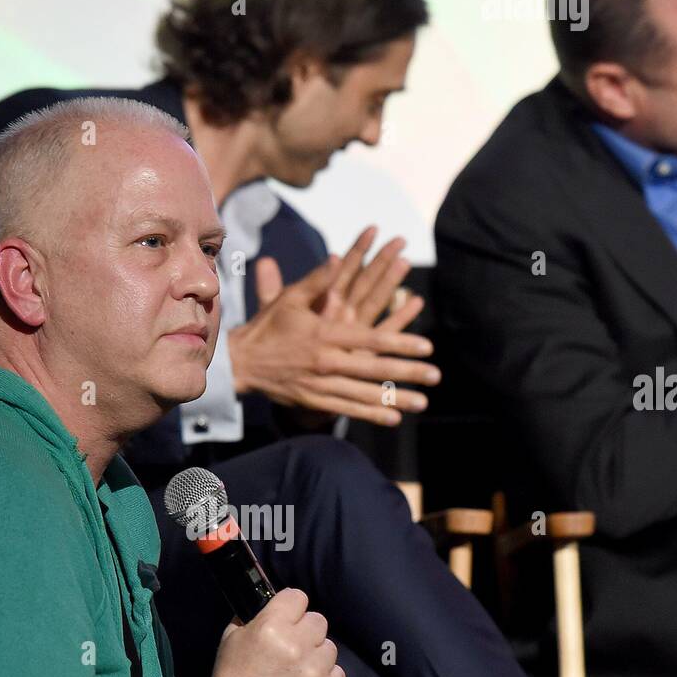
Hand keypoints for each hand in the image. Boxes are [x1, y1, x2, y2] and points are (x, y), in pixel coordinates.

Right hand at [200, 588, 344, 676]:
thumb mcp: (232, 639)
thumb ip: (254, 618)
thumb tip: (272, 606)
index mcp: (271, 627)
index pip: (297, 597)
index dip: (291, 607)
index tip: (288, 617)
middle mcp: (296, 645)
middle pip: (318, 620)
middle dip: (305, 631)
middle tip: (293, 646)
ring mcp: (314, 671)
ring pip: (329, 647)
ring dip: (316, 655)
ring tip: (299, 669)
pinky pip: (338, 673)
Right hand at [227, 228, 439, 427]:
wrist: (241, 362)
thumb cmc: (268, 326)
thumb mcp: (291, 298)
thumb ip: (319, 280)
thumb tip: (340, 258)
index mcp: (324, 334)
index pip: (370, 339)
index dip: (400, 343)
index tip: (426, 347)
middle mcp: (326, 361)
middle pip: (374, 369)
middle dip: (407, 373)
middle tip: (435, 376)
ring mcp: (320, 384)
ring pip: (364, 394)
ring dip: (395, 399)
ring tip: (422, 403)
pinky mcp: (313, 400)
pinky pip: (347, 409)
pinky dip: (370, 414)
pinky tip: (392, 418)